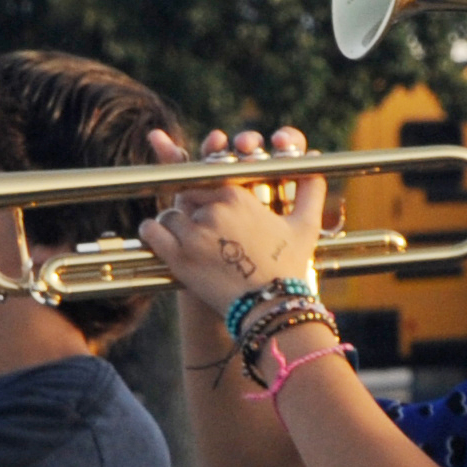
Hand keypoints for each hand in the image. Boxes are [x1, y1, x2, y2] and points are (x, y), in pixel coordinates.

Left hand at [134, 128, 330, 297]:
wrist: (271, 305)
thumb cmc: (289, 264)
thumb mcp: (307, 224)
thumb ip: (310, 189)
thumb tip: (314, 161)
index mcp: (238, 197)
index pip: (207, 178)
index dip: (206, 190)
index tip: (208, 202)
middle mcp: (213, 211)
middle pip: (186, 196)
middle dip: (191, 208)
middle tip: (201, 224)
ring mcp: (193, 233)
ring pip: (169, 215)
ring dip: (174, 223)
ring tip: (187, 237)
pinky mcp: (177, 256)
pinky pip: (152, 231)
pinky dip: (152, 232)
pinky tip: (159, 236)